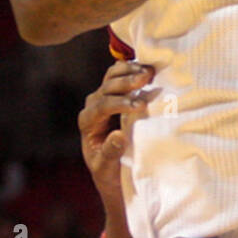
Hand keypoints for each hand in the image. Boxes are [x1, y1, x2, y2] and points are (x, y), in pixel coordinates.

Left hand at [78, 60, 154, 197]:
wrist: (112, 169)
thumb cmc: (108, 170)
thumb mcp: (107, 168)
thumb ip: (110, 152)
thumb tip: (118, 135)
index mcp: (87, 123)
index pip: (102, 107)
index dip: (121, 103)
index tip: (141, 105)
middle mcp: (93, 106)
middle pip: (107, 87)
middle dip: (127, 82)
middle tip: (147, 78)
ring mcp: (103, 97)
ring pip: (112, 76)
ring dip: (130, 70)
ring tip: (149, 70)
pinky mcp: (114, 93)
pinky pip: (119, 74)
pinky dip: (132, 68)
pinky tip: (147, 66)